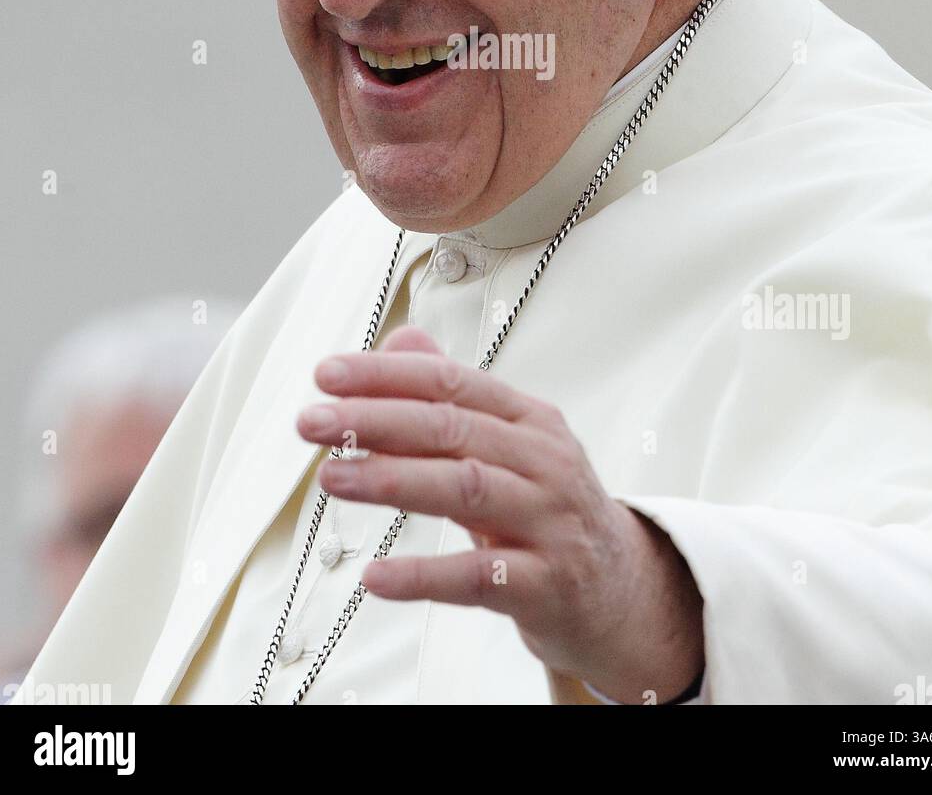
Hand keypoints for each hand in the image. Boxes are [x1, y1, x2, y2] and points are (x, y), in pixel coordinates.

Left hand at [297, 326, 703, 703]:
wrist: (620, 590)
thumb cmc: (547, 508)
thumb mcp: (508, 445)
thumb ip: (453, 397)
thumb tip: (399, 341)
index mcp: (530, 419)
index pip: (452, 383)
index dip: (386, 375)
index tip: (326, 373)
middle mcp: (544, 461)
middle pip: (452, 428)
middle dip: (374, 419)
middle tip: (311, 421)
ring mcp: (550, 522)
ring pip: (465, 489)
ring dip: (391, 479)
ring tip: (331, 476)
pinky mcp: (547, 585)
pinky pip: (479, 576)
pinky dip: (423, 575)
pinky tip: (374, 576)